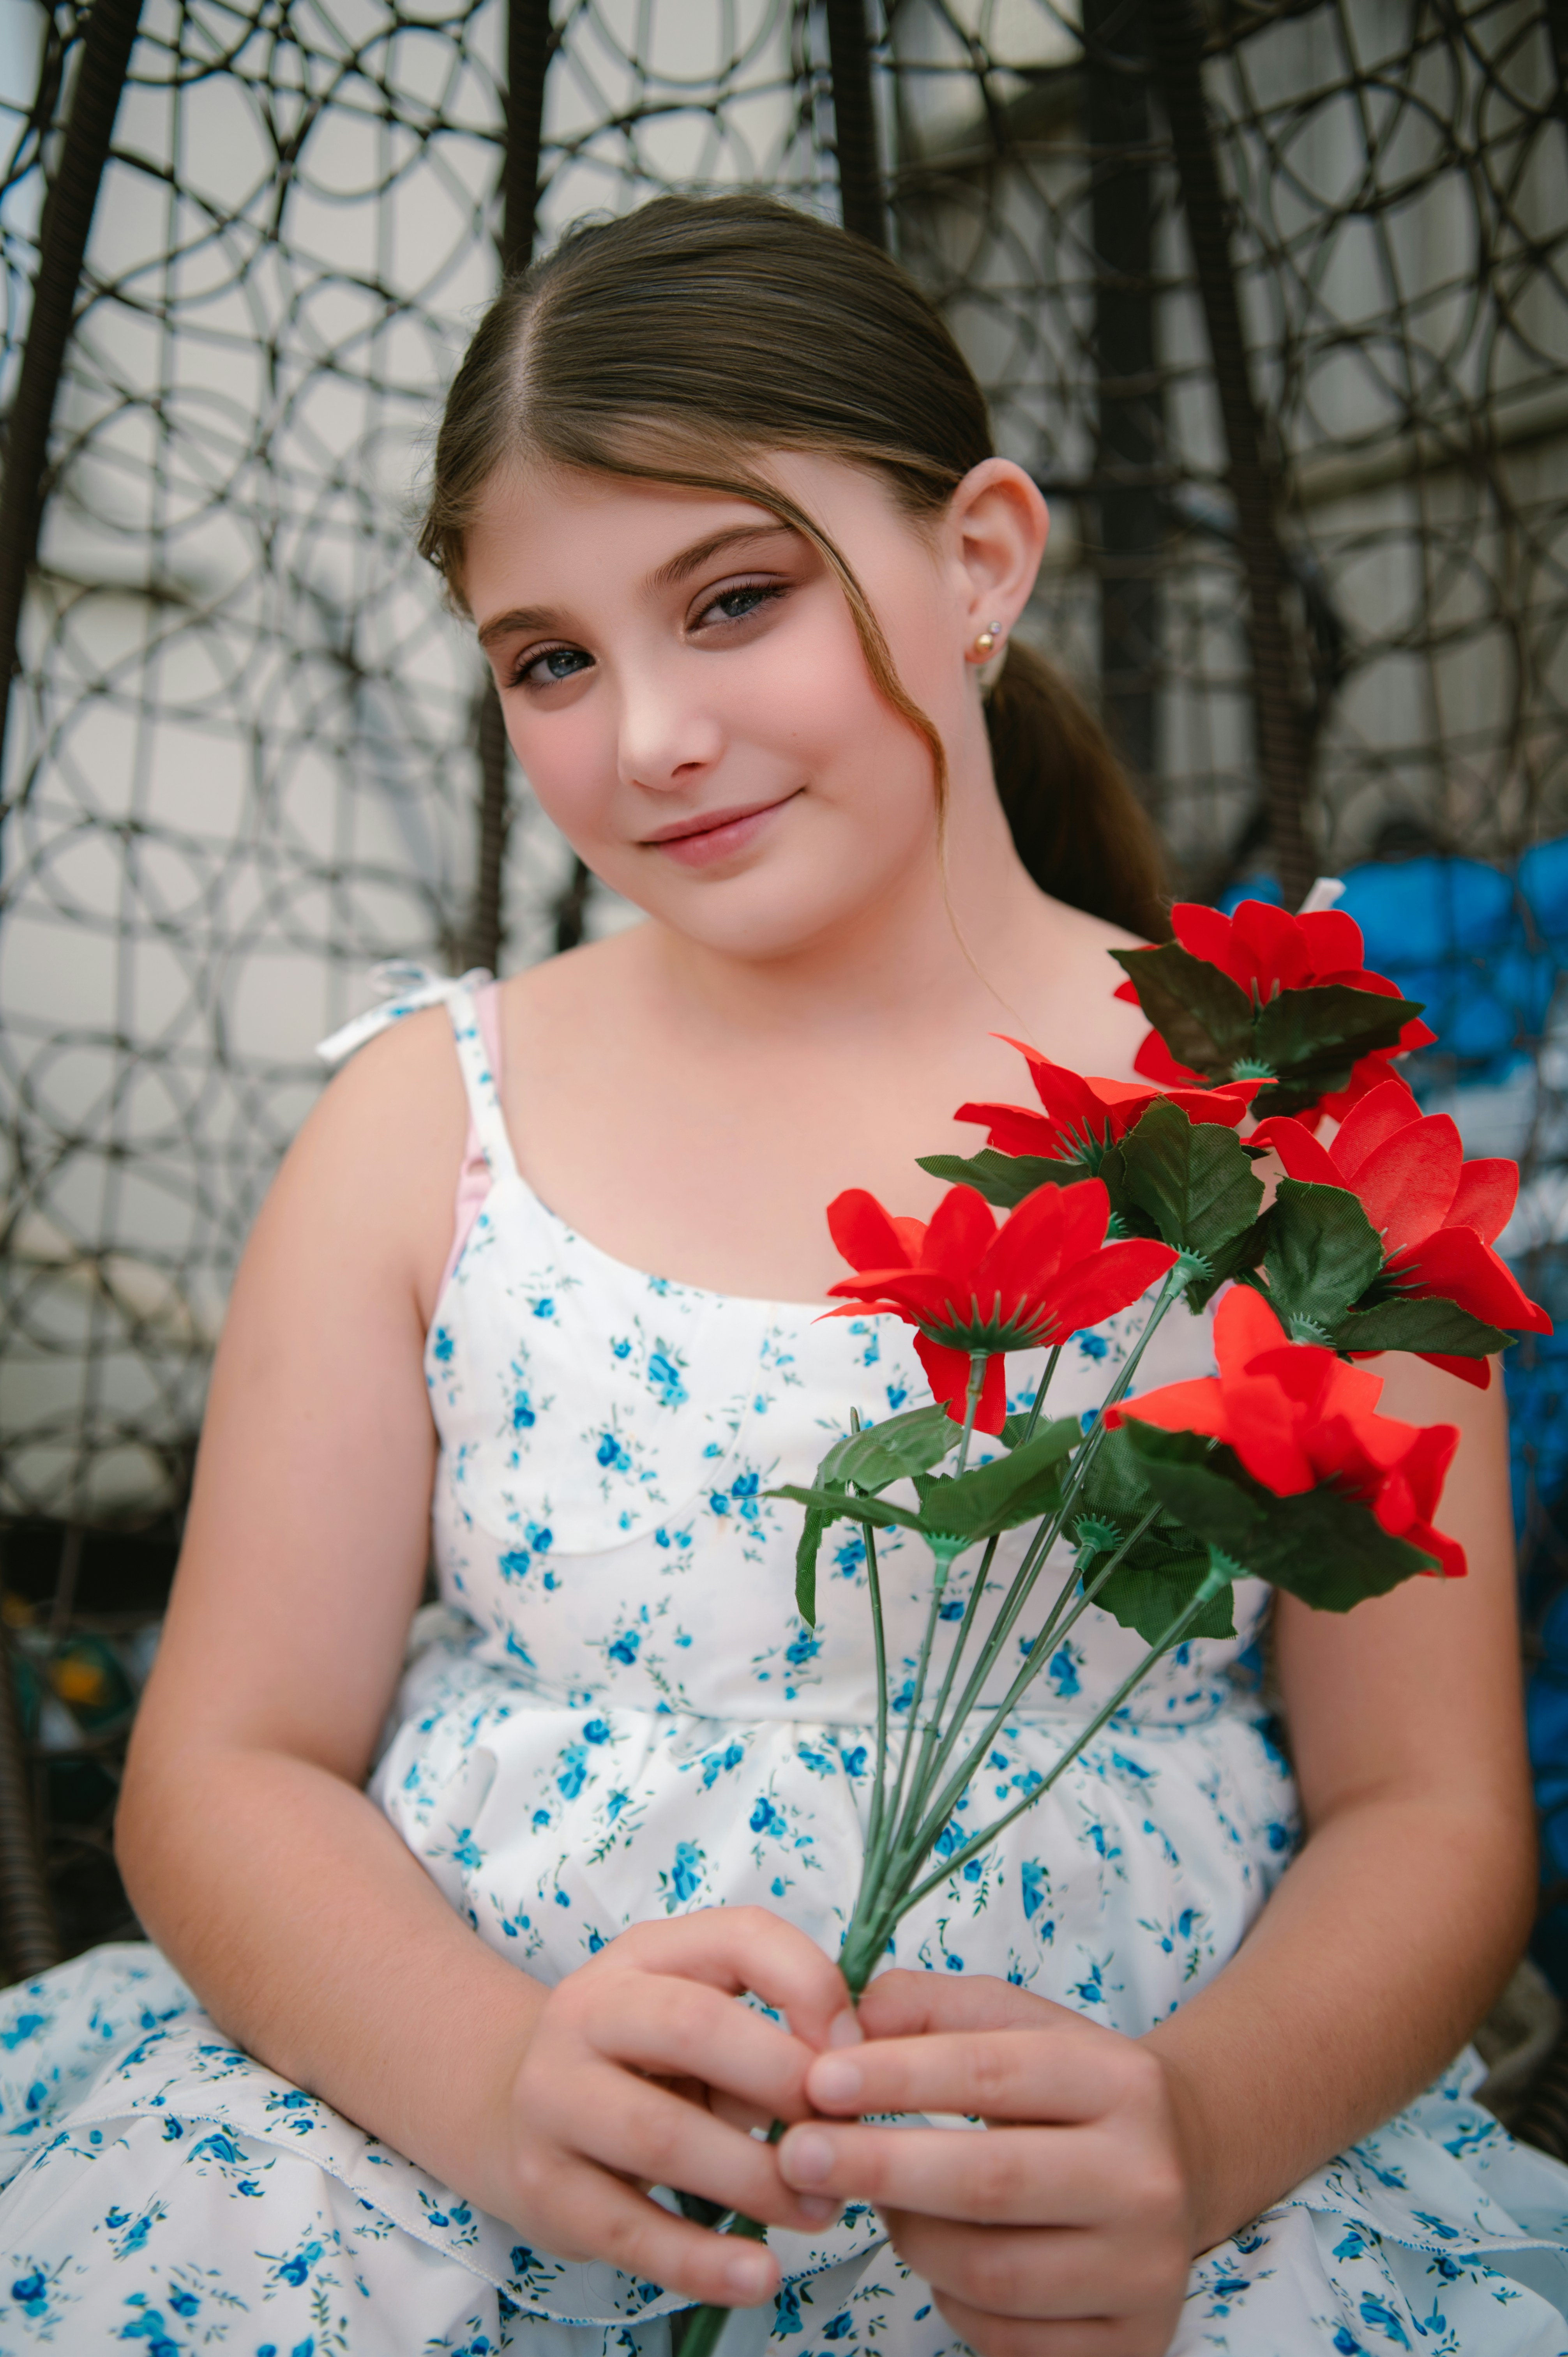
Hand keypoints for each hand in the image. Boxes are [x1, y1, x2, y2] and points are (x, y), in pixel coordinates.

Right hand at [489, 1907, 856, 2307]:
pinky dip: (701, 2262)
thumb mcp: (699, 2015)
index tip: (860, 2055)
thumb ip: (772, 2026)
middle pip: (695, 2027)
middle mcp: (586, 2012)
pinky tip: (759, 2278)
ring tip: (819, 2213)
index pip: (739, 1938)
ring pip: (661, 2135)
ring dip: (756, 2180)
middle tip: (841, 2138)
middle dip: (783, 2081)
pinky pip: (629, 2230)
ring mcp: (554, 2099)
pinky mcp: (543, 2187)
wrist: (515, 2108)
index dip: (812, 1989)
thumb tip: (854, 2075)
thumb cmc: (643, 2059)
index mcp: (642, 1955)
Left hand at [776, 1970, 1198, 2355]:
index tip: (818, 2082)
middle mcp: (1146, 2179)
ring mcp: (1145, 2272)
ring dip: (911, 2236)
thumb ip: (932, 2008)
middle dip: (879, 2167)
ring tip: (884, 2202)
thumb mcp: (1018, 2025)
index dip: (897, 2078)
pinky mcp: (1132, 2345)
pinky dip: (953, 2300)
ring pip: (989, 2272)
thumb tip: (852, 2018)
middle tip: (797, 2155)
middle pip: (988, 2182)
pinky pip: (1006, 2338)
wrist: (1180, 2166)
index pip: (992, 2075)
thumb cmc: (1071, 2092)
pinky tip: (944, 2258)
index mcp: (1123, 2082)